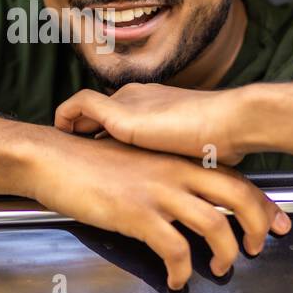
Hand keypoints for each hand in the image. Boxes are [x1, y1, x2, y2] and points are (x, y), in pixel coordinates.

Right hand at [21, 129, 289, 289]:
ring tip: (218, 270)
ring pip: (215, 225)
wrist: (51, 158)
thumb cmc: (87, 163)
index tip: (278, 222)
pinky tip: (176, 280)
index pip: (235, 178)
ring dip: (225, 254)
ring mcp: (158, 192)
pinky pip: (175, 249)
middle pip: (238, 197)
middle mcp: (175, 172)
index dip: (262, 203)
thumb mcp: (136, 163)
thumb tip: (182, 200)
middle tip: (260, 249)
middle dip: (259, 227)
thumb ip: (163, 177)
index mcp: (177, 159)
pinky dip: (181, 270)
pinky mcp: (136, 213)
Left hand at [55, 83, 247, 165]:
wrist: (230, 124)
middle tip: (72, 149)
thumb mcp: (196, 157)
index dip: (107, 135)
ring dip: (72, 124)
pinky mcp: (121, 114)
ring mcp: (128, 104)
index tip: (97, 151)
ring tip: (61, 142)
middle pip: (100, 114)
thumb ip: (178, 167)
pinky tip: (61, 130)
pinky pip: (79, 105)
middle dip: (84, 131)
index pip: (123, 118)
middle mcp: (139, 99)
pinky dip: (67, 115)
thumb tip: (178, 192)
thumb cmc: (224, 142)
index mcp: (157, 107)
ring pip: (86, 108)